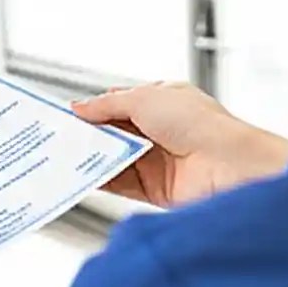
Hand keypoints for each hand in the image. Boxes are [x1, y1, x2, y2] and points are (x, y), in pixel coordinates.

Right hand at [72, 82, 287, 207]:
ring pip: (113, 158)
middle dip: (88, 134)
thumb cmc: (199, 124)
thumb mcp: (144, 98)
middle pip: (113, 132)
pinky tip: (81, 175)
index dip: (94, 108)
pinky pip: (119, 183)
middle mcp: (160, 131)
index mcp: (162, 102)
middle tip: (58, 135)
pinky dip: (100, 179)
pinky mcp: (154, 188)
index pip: (120, 103)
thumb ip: (108, 104)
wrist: (228, 166)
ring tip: (62, 155)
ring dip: (90, 157)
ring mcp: (157, 160)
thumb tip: (80, 107)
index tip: (68, 114)